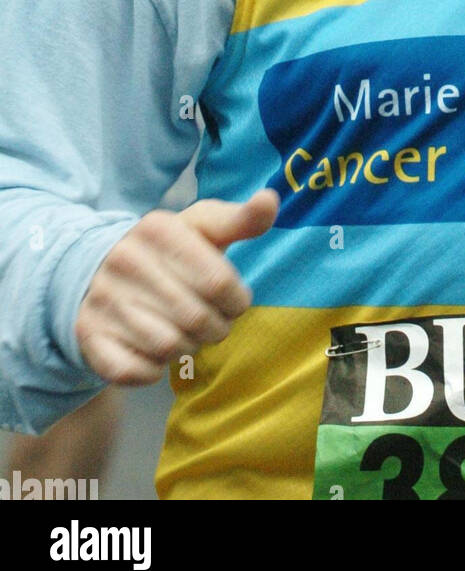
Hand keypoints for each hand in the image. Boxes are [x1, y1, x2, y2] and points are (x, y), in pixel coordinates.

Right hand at [76, 188, 278, 385]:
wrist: (98, 269)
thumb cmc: (169, 251)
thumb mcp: (203, 228)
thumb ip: (241, 219)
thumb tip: (271, 200)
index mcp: (159, 228)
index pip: (219, 282)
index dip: (237, 301)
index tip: (235, 301)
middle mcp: (125, 259)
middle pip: (197, 318)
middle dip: (217, 327)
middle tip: (214, 322)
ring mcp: (103, 296)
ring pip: (169, 346)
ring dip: (188, 349)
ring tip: (188, 334)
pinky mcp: (87, 333)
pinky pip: (132, 371)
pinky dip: (152, 371)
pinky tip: (156, 354)